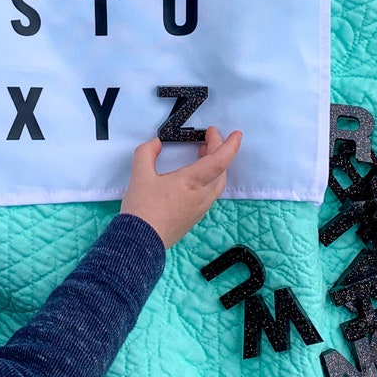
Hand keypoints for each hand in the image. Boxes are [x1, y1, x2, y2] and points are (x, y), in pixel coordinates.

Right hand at [120, 127, 242, 247]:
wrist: (140, 242)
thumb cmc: (143, 208)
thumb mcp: (139, 175)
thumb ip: (146, 153)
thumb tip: (156, 144)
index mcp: (192, 182)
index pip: (220, 161)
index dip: (230, 145)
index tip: (237, 134)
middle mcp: (202, 195)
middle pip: (221, 170)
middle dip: (219, 150)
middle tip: (210, 137)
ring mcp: (200, 208)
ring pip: (217, 183)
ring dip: (215, 165)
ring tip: (203, 152)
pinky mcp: (195, 217)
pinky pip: (210, 194)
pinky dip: (209, 179)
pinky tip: (195, 176)